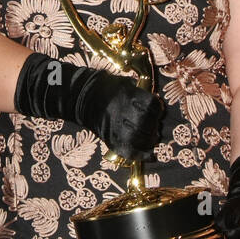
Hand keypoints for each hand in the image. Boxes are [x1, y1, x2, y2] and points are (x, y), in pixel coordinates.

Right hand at [13, 53, 161, 159]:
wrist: (81, 98)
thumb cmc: (106, 88)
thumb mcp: (125, 83)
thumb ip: (140, 93)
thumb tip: (156, 105)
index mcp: (128, 96)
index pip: (153, 106)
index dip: (158, 110)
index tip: (157, 110)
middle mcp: (123, 112)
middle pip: (148, 124)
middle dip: (154, 127)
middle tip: (154, 127)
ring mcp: (116, 127)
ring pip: (141, 139)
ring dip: (149, 141)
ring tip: (150, 139)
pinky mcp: (110, 140)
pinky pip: (130, 152)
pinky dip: (141, 155)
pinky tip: (146, 154)